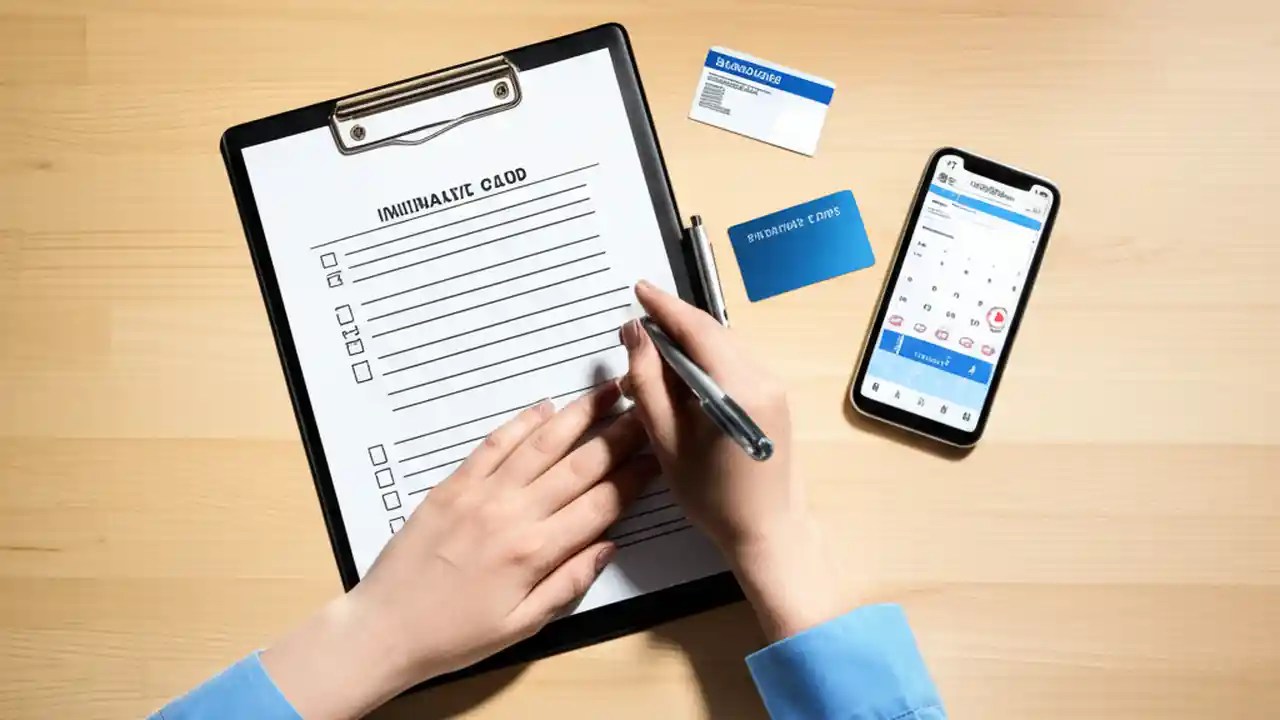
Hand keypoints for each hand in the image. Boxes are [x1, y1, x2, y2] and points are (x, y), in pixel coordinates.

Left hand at [262, 384, 654, 718]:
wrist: (384, 628)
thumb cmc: (454, 635)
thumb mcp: (522, 625)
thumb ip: (568, 583)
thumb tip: (607, 546)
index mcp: (535, 553)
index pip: (601, 504)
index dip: (635, 477)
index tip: (659, 456)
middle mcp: (512, 515)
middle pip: (579, 466)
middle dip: (618, 435)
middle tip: (646, 410)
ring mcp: (480, 494)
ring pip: (540, 445)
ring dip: (578, 416)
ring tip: (607, 392)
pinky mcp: (452, 486)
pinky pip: (493, 445)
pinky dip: (521, 424)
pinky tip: (545, 408)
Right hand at [620, 280, 841, 640]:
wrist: (766, 529)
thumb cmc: (713, 496)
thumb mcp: (666, 441)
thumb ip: (648, 384)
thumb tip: (635, 337)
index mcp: (737, 389)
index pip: (697, 330)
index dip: (666, 306)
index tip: (640, 290)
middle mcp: (762, 379)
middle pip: (713, 333)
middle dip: (674, 325)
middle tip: (636, 330)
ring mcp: (773, 386)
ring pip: (725, 346)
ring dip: (690, 344)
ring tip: (653, 357)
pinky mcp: (775, 397)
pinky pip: (736, 363)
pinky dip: (708, 360)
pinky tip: (683, 377)